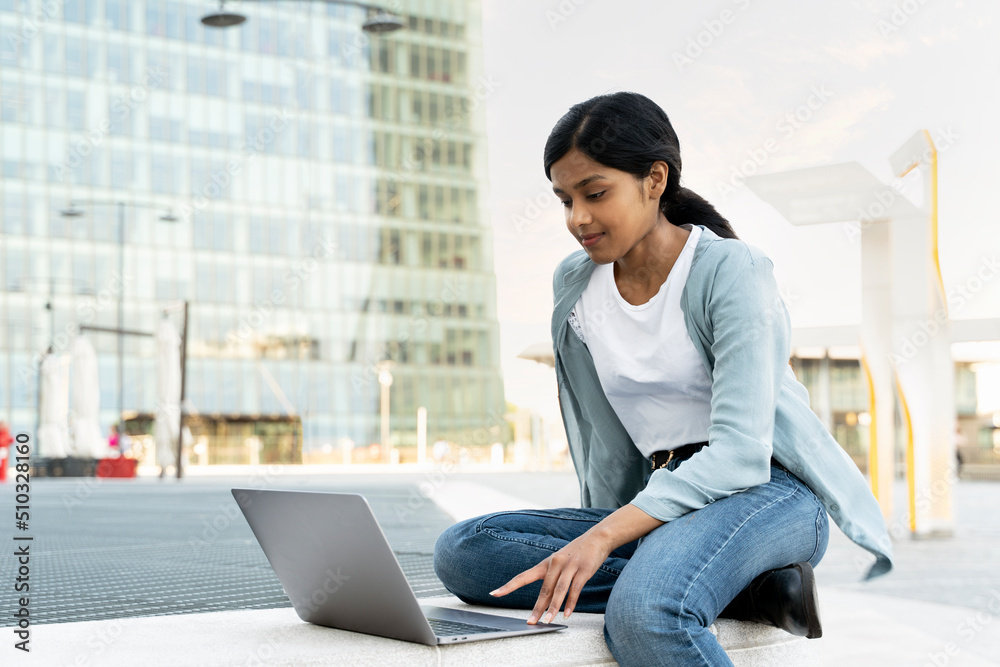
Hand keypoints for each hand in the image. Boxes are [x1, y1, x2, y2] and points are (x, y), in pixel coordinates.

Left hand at [488, 529, 613, 623]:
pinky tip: (567, 614)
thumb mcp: (560, 562)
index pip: (523, 576)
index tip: (495, 593)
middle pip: (543, 589)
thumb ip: (552, 579)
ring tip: (547, 621)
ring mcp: (569, 566)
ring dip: (553, 608)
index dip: (509, 586)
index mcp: (546, 563)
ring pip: (558, 590)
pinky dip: (571, 603)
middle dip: (537, 607)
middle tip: (530, 622)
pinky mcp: (583, 570)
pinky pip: (575, 589)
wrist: (597, 538)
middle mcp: (555, 564)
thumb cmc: (576, 553)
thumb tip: (545, 600)